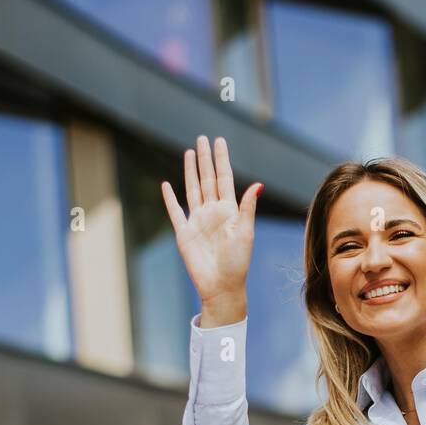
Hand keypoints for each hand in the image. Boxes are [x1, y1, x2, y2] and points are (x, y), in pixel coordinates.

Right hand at [161, 135, 260, 319]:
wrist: (221, 286)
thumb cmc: (237, 262)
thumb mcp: (245, 232)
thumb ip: (247, 208)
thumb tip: (258, 184)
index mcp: (229, 211)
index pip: (224, 178)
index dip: (221, 159)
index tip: (219, 141)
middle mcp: (213, 212)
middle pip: (207, 179)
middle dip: (205, 159)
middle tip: (202, 138)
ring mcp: (198, 221)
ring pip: (192, 189)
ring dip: (190, 171)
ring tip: (189, 152)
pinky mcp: (184, 233)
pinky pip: (175, 212)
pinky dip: (170, 199)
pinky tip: (167, 185)